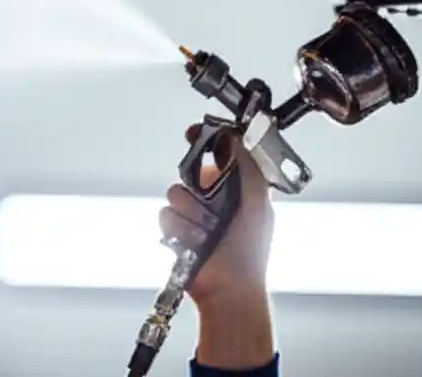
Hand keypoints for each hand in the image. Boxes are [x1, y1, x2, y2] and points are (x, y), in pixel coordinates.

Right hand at [158, 125, 275, 369]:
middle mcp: (212, 198)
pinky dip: (179, 230)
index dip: (205, 142)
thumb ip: (247, 168)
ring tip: (206, 232)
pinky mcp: (174, 230)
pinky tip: (193, 243)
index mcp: (236, 189)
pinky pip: (165, 215)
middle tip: (212, 207)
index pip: (217, 155)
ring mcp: (192, 214)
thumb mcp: (257, 203)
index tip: (193, 134)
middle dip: (199, 189)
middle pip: (189, 172)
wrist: (229, 288)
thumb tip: (234, 136)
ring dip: (191, 215)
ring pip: (175, 194)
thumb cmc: (249, 251)